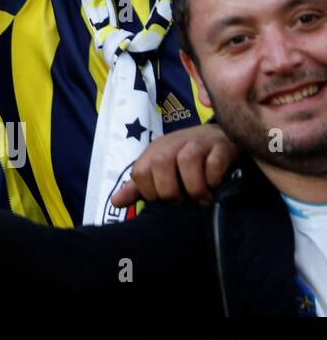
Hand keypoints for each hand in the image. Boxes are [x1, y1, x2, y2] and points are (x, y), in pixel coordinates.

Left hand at [110, 122, 237, 206]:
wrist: (221, 137)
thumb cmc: (186, 158)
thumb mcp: (160, 170)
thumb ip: (139, 186)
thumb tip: (115, 202)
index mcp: (155, 150)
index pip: (140, 172)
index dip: (149, 192)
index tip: (163, 201)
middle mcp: (174, 143)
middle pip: (160, 163)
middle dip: (170, 190)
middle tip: (183, 202)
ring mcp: (199, 142)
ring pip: (187, 160)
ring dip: (194, 187)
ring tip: (201, 199)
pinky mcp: (223, 146)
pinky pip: (215, 162)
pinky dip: (214, 178)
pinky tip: (216, 186)